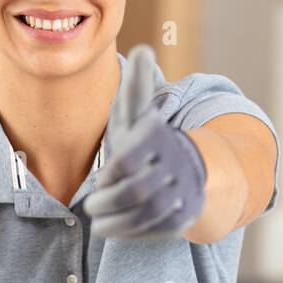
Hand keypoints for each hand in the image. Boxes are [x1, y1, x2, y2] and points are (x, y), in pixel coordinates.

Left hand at [83, 43, 206, 239]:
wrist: (191, 172)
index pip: (126, 162)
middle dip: (106, 202)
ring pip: (142, 214)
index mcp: (159, 137)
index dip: (109, 175)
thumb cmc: (150, 141)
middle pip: (132, 192)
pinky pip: (152, 230)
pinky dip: (129, 233)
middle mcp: (176, 164)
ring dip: (114, 222)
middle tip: (92, 206)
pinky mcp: (183, 217)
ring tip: (98, 223)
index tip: (102, 178)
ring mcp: (183, 192)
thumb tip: (142, 48)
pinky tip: (113, 230)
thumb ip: (135, 89)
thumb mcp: (139, 114)